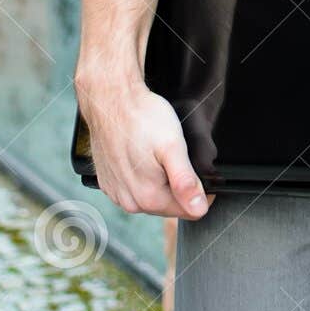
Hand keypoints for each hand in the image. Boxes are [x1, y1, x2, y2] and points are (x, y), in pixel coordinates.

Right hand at [75, 72, 215, 218]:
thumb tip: (199, 209)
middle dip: (179, 185)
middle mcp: (130, 202)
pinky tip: (142, 156)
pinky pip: (134, 188)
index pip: (188, 210)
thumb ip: (186, 181)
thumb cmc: (141, 118)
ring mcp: (116, 193)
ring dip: (160, 180)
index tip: (197, 168)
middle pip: (170, 205)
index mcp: (148, 197)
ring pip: (152, 197)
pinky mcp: (108, 182)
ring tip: (157, 153)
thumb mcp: (172, 146)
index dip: (201, 192)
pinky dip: (142, 175)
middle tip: (175, 155)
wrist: (111, 100)